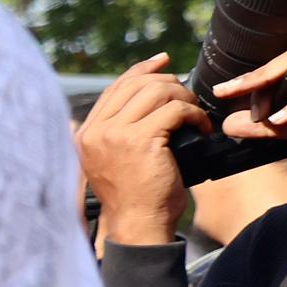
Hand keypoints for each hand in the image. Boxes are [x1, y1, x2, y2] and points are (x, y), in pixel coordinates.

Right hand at [76, 57, 207, 244]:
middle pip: (136, 84)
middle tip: (189, 99)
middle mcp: (95, 131)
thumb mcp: (116, 158)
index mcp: (85, 134)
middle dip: (170, 84)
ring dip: (184, 99)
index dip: (141, 70)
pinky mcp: (140, 140)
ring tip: (195, 115)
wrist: (137, 224)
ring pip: (157, 92)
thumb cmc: (134, 195)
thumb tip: (141, 90)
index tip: (164, 61)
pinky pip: (175, 110)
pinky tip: (202, 128)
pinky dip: (195, 115)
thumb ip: (117, 129)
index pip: (114, 88)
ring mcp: (114, 135)